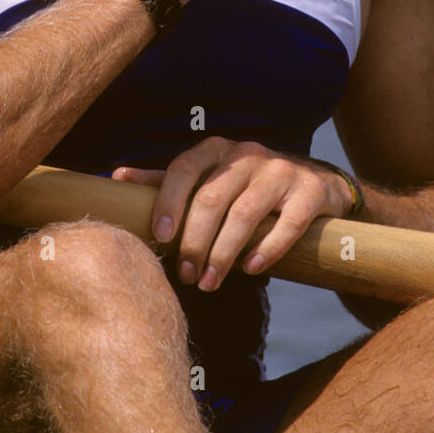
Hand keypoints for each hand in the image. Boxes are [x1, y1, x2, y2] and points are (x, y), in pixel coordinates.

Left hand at [112, 137, 354, 290]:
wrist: (315, 185)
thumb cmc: (248, 187)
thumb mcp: (209, 178)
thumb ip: (167, 181)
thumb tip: (118, 177)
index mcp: (216, 149)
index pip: (183, 169)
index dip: (169, 202)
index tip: (160, 238)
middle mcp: (248, 153)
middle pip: (212, 198)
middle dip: (194, 241)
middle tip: (185, 275)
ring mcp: (281, 170)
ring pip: (245, 214)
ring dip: (223, 254)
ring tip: (209, 283)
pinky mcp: (310, 191)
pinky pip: (287, 223)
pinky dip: (267, 249)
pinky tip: (251, 269)